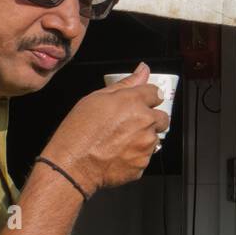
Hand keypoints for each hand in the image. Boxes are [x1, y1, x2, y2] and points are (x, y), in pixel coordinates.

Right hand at [42, 63, 168, 193]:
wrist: (73, 165)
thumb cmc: (79, 131)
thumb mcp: (96, 98)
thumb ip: (125, 84)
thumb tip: (143, 69)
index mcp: (133, 102)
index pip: (156, 93)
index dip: (148, 98)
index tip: (141, 103)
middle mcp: (145, 122)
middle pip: (162, 117)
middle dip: (151, 119)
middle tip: (130, 125)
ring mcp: (146, 144)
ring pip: (154, 138)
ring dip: (143, 138)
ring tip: (119, 141)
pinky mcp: (143, 163)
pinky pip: (145, 156)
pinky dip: (136, 155)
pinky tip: (118, 154)